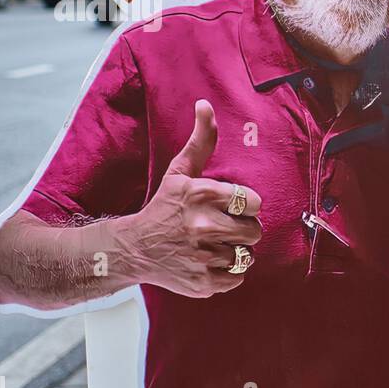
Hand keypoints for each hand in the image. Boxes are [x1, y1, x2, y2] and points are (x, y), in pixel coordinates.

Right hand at [115, 99, 262, 297]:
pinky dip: (228, 272)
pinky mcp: (204, 282)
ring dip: (235, 251)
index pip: (253, 201)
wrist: (133, 249)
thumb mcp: (180, 173)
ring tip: (213, 245)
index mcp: (202, 195)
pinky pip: (238, 277)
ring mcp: (203, 257)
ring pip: (247, 255)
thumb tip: (206, 104)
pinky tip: (209, 262)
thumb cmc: (164, 208)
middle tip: (220, 228)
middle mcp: (203, 226)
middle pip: (255, 230)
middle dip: (241, 229)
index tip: (228, 207)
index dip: (244, 205)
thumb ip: (201, 141)